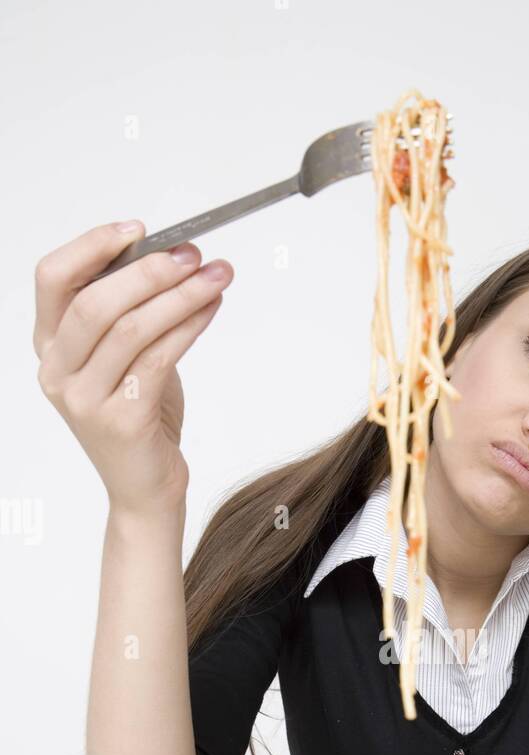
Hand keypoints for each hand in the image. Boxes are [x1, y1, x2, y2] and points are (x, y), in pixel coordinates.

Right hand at [33, 221, 232, 516]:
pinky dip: (190, 326)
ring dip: (180, 295)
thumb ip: (129, 313)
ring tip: (217, 275)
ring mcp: (84, 400)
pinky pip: (159, 359)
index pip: (53, 279)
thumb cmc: (139, 418)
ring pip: (132, 329)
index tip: (139, 229)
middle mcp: (57, 372)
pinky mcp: (121, 421)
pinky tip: (212, 309)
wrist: (145, 489)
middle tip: (192, 254)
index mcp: (49, 347)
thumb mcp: (124, 358)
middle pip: (96, 302)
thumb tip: (167, 256)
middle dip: (149, 270)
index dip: (93, 246)